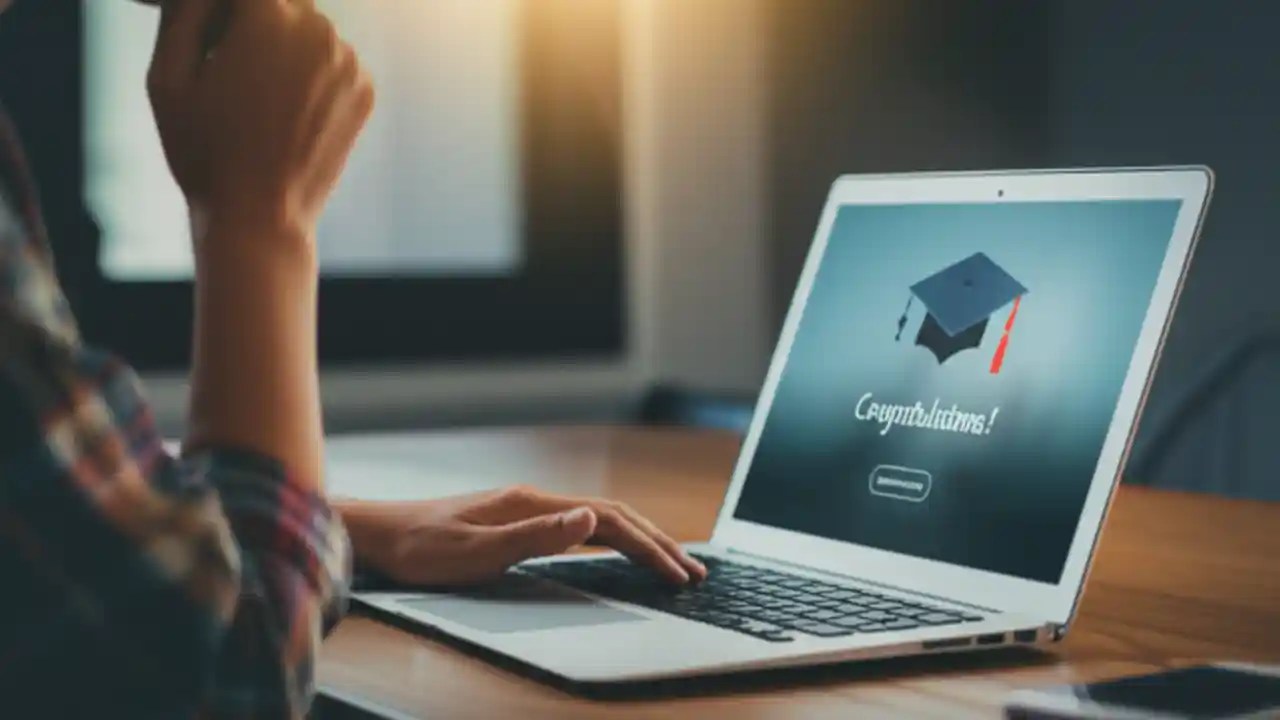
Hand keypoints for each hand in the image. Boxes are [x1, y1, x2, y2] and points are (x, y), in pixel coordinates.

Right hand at [148, 0, 373, 248]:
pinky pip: (331, 60)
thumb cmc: (204, 150)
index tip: (206, 43)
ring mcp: (349, 63)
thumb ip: (185, 12)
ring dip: (281, 45)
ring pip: (308, 29)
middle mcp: (320, 31)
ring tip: (252, 97)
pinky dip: (309, 72)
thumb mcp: (167, 74)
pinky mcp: (365, 91)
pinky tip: (284, 112)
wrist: (260, 217)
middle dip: (250, 20)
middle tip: (224, 64)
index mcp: (271, 18)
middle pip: (279, 0)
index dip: (216, 11)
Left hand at [337, 487, 708, 586]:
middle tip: (694, 573)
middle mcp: (534, 499)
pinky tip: (616, 549)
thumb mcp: (476, 552)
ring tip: (671, 560)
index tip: (679, 575)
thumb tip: (591, 519)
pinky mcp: (515, 518)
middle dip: (658, 543)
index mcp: (532, 504)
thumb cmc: (420, 551)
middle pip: (613, 515)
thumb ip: (535, 536)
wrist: (376, 536)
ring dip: (640, 538)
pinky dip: (612, 537)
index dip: (650, 548)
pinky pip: (580, 525)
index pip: (610, 522)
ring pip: (599, 518)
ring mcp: (525, 506)